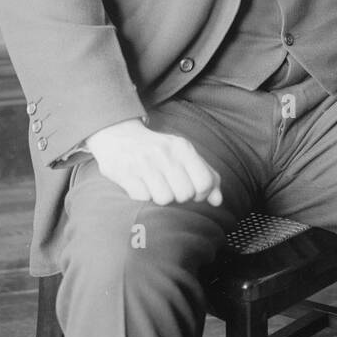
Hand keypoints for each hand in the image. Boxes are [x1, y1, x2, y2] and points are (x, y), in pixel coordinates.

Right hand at [85, 117, 222, 206]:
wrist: (118, 135)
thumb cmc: (157, 149)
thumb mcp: (183, 154)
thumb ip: (205, 175)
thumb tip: (218, 201)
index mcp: (182, 147)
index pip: (204, 182)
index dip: (201, 195)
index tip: (193, 193)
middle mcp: (164, 153)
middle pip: (185, 194)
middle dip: (179, 196)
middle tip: (170, 187)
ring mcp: (144, 163)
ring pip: (164, 199)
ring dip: (160, 198)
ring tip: (155, 186)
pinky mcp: (125, 174)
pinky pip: (143, 199)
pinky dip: (143, 196)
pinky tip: (141, 185)